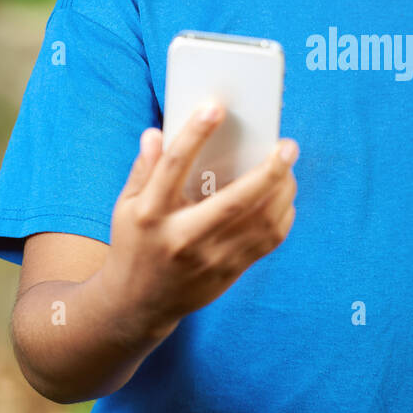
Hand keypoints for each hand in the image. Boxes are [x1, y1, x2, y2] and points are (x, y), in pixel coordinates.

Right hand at [100, 100, 297, 335]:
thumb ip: (143, 169)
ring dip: (282, 192)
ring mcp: (209, 259)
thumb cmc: (134, 244)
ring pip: (260, 224)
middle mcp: (182, 238)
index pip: (173, 168)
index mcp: (150, 215)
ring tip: (287, 166)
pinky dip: (282, 215)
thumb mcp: (125, 206)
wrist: (137, 304)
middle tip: (287, 146)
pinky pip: (267, 241)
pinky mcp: (229, 272)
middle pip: (234, 202)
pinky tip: (283, 195)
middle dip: (267, 172)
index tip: (215, 107)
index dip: (194, 134)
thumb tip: (156, 133)